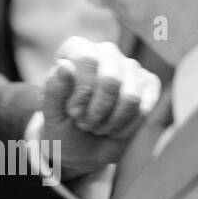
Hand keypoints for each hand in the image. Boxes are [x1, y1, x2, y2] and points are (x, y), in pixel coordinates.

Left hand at [40, 37, 161, 178]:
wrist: (82, 149)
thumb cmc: (62, 127)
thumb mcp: (50, 113)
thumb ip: (54, 89)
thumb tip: (64, 65)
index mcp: (76, 49)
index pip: (87, 60)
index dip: (83, 92)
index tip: (74, 113)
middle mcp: (104, 52)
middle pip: (111, 80)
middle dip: (97, 110)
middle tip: (84, 123)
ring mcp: (129, 66)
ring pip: (130, 96)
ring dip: (111, 121)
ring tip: (97, 126)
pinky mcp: (147, 84)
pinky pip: (145, 106)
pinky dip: (128, 125)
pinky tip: (114, 128)